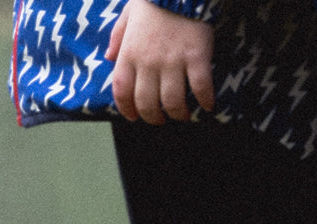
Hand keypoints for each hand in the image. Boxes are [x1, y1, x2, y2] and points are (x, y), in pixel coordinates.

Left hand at [107, 0, 214, 123]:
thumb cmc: (154, 1)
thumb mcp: (128, 14)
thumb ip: (117, 37)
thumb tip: (108, 57)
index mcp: (130, 51)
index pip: (121, 90)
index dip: (126, 109)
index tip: (134, 117)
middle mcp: (149, 60)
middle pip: (147, 103)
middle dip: (154, 118)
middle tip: (162, 118)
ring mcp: (173, 60)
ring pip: (173, 102)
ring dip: (179, 114)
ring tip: (184, 113)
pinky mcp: (196, 57)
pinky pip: (200, 88)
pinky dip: (205, 101)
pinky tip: (208, 104)